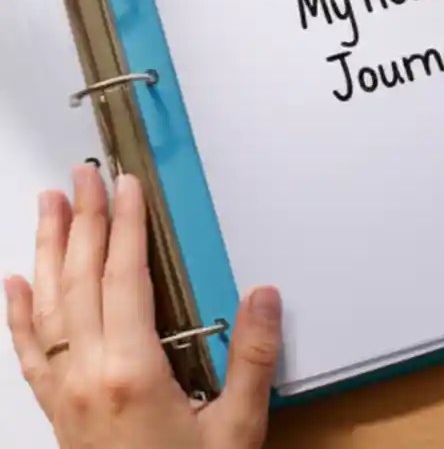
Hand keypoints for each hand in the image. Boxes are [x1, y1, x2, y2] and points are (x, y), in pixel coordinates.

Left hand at [4, 165, 282, 448]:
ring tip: (48, 203)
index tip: (127, 186)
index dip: (125, 227)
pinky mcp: (56, 411)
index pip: (124, 279)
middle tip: (85, 174)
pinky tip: (14, 282)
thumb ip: (254, 358)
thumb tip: (265, 295)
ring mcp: (63, 393)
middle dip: (83, 221)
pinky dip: (17, 313)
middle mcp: (86, 375)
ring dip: (47, 249)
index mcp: (131, 372)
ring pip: (47, 305)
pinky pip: (27, 352)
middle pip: (79, 280)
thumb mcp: (237, 428)